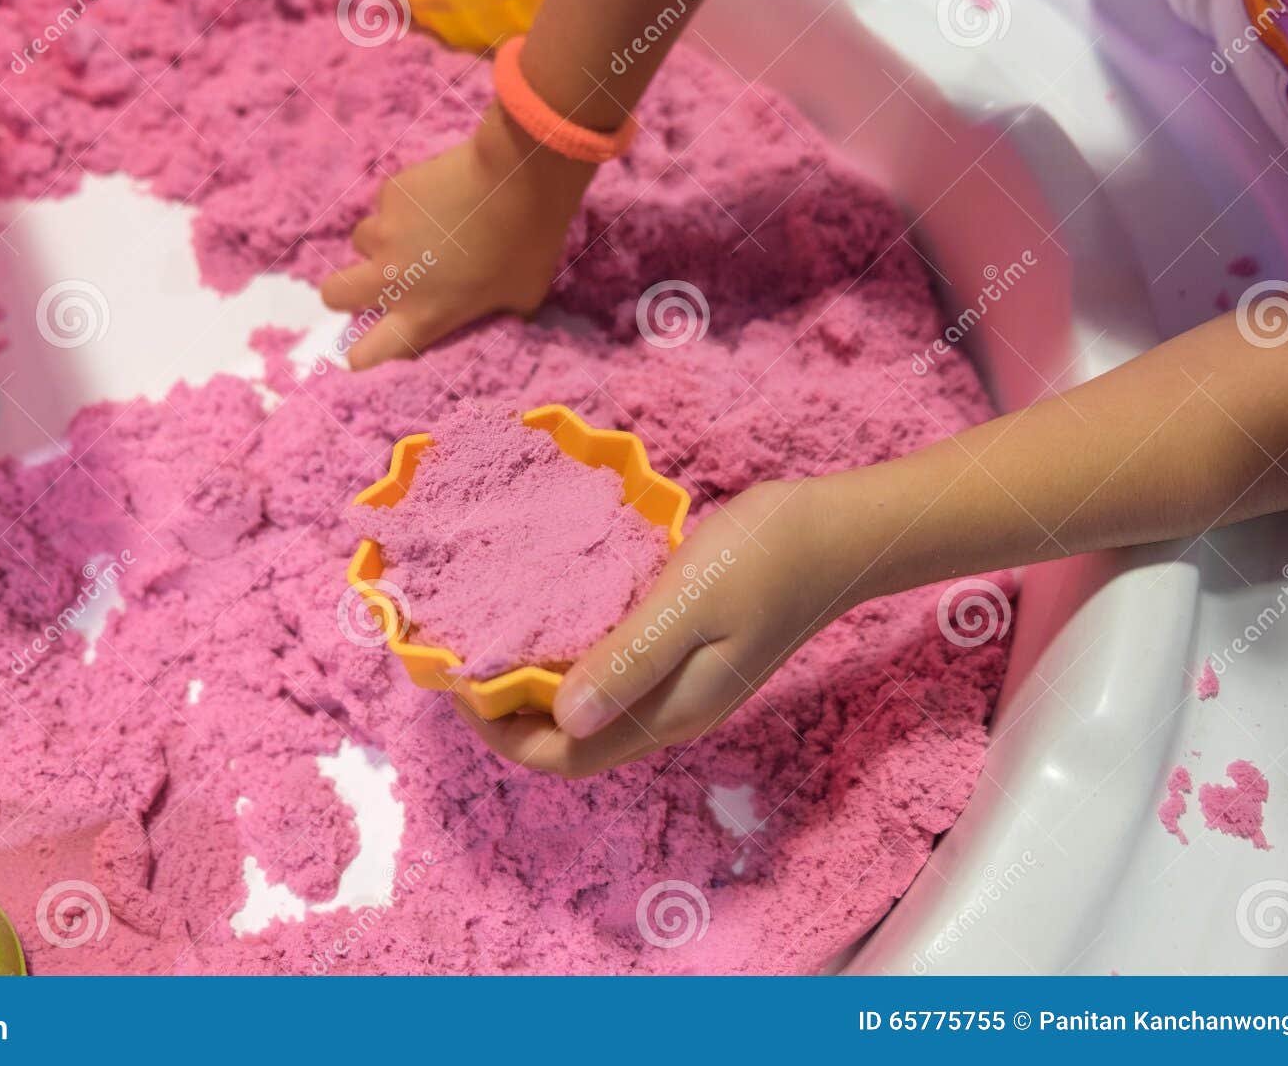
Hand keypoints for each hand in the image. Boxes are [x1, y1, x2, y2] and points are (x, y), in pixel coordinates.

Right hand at [321, 105, 595, 368]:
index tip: (362, 349)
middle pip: (333, 295)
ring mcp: (384, 234)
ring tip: (419, 229)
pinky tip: (438, 195)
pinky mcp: (389, 195)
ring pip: (360, 241)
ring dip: (380, 240)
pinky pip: (386, 203)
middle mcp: (392, 281)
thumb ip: (494, 313)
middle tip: (366, 283)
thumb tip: (498, 311)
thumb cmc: (529, 246)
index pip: (367, 352)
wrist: (519, 181)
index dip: (360, 353)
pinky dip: (404, 204)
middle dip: (343, 292)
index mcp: (423, 317)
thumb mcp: (520, 300)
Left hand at [455, 480, 869, 776]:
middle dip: (504, 713)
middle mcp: (667, 712)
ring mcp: (677, 684)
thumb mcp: (690, 602)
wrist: (836, 533)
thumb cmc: (766, 559)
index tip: (451, 686)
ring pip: (585, 706)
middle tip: (455, 658)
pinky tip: (543, 613)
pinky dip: (565, 654)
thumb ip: (629, 659)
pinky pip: (608, 671)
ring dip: (531, 684)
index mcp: (668, 713)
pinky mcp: (682, 651)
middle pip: (569, 740)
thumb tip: (563, 716)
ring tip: (485, 637)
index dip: (500, 735)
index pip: (566, 756)